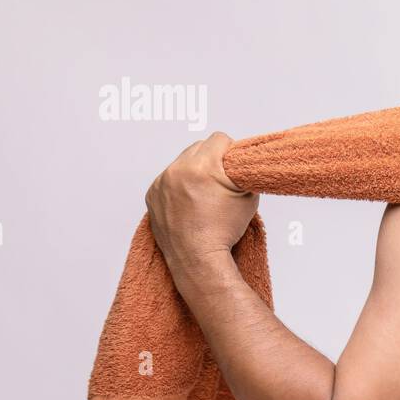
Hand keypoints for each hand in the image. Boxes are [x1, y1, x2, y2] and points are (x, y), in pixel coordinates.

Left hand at [145, 132, 257, 269]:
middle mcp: (176, 171)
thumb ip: (243, 173)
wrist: (199, 260)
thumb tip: (242, 163)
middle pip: (199, 146)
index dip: (232, 151)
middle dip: (211, 159)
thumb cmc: (223, 232)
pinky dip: (179, 186)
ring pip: (182, 161)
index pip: (219, 139)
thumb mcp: (248, 197)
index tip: (234, 166)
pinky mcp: (151, 195)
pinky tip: (190, 202)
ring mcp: (160, 183)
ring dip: (194, 170)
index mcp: (200, 167)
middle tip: (221, 180)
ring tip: (205, 193)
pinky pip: (168, 178)